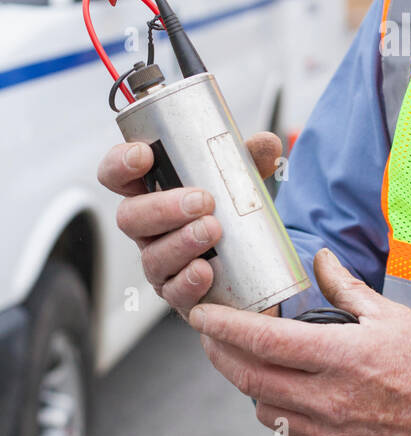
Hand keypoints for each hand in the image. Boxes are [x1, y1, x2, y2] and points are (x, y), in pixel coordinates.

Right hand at [97, 130, 283, 320]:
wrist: (252, 263)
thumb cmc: (230, 212)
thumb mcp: (240, 181)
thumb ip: (250, 160)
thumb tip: (267, 143)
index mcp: (153, 192)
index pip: (117, 175)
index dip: (120, 164)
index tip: (144, 154)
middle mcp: (149, 229)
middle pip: (129, 217)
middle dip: (162, 207)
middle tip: (201, 200)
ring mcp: (160, 263)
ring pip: (152, 256)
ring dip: (180, 243)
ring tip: (212, 230)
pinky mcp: (178, 292)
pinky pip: (174, 291)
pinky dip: (188, 281)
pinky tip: (205, 270)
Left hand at [187, 248, 410, 435]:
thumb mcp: (392, 315)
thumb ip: (346, 289)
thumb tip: (321, 260)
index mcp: (341, 357)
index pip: (262, 342)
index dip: (224, 327)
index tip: (203, 316)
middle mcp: (329, 400)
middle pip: (250, 378)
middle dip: (221, 355)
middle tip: (211, 337)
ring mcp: (330, 435)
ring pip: (264, 409)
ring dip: (250, 384)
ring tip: (254, 363)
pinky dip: (278, 412)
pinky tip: (287, 394)